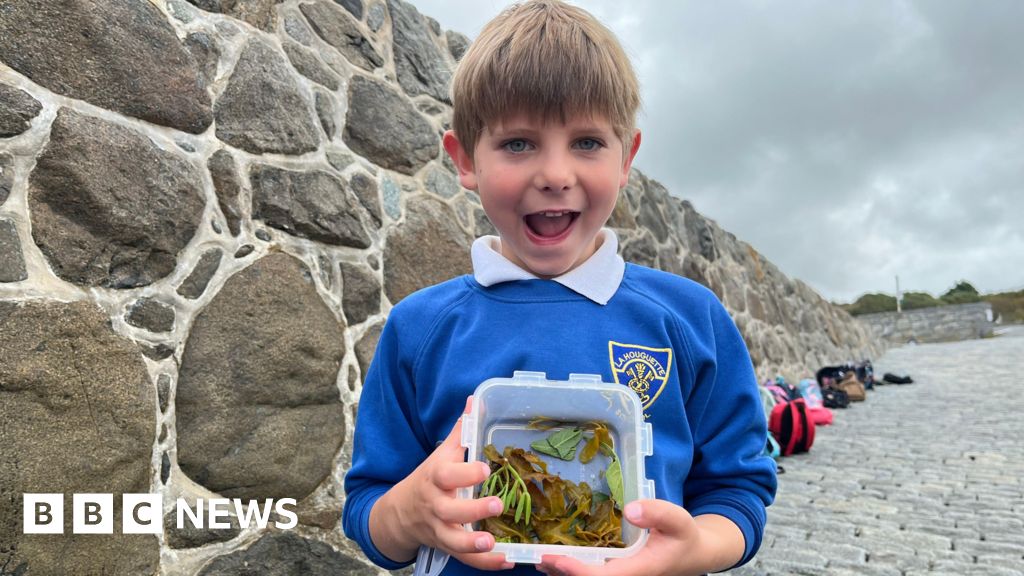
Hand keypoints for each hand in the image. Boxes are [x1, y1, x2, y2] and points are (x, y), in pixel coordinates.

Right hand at [370, 397, 513, 570]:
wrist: (399, 512)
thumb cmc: (429, 478)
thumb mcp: (441, 455)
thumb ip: (460, 430)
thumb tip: (475, 399)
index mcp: (436, 478)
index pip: (446, 475)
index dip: (465, 472)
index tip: (485, 469)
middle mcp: (435, 505)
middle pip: (450, 510)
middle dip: (472, 509)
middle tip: (497, 505)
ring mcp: (439, 528)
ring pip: (453, 540)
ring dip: (472, 544)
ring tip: (492, 542)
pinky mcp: (446, 546)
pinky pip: (463, 558)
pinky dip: (484, 562)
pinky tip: (506, 560)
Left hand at [537, 501, 741, 575]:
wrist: (693, 554)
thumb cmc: (684, 536)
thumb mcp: (678, 520)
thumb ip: (657, 512)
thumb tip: (630, 509)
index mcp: (638, 570)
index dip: (577, 571)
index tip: (557, 558)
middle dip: (563, 573)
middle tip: (539, 558)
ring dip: (564, 574)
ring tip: (540, 559)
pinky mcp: (619, 573)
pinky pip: (594, 575)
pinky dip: (573, 569)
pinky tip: (557, 560)